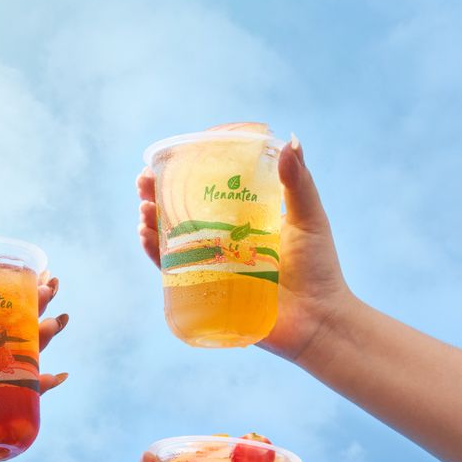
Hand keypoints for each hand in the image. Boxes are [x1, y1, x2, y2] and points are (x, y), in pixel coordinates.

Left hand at [0, 245, 68, 446]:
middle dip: (37, 306)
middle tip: (52, 292)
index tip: (38, 271)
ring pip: (17, 353)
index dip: (16, 284)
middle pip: (11, 322)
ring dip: (42, 340)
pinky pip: (11, 391)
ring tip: (57, 324)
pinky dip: (37, 386)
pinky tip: (56, 377)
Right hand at [137, 131, 352, 362]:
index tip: (170, 160)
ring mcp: (211, 266)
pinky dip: (156, 254)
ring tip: (143, 207)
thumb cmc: (318, 269)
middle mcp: (222, 241)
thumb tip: (289, 140)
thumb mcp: (308, 218)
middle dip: (156, 195)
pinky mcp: (205, 292)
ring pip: (171, 241)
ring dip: (151, 222)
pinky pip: (172, 272)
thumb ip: (298, 182)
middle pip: (181, 213)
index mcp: (243, 220)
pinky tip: (146, 236)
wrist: (317, 320)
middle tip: (143, 180)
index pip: (207, 192)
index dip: (184, 176)